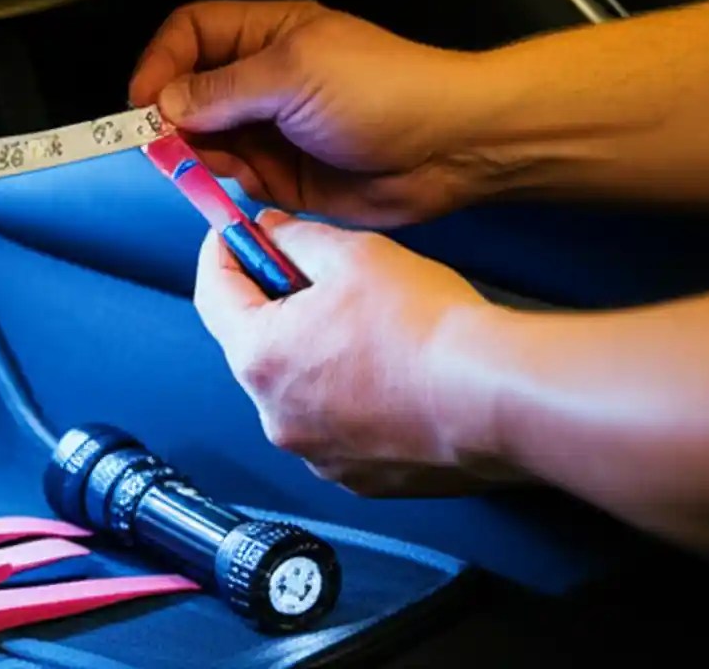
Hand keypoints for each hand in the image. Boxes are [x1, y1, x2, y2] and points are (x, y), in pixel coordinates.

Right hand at [130, 0, 508, 227]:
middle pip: (189, 92)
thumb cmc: (388, 92)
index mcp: (268, 36)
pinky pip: (234, 178)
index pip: (190, 35)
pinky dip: (229, 182)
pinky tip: (250, 180)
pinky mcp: (283, 173)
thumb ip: (221, 90)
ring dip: (199, 153)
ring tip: (213, 160)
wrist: (447, 150)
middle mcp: (263, 79)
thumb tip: (166, 102)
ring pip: (206, 140)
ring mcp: (272, 128)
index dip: (160, 63)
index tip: (144, 102)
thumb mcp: (293, 75)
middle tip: (164, 142)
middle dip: (172, 116)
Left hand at [194, 209, 525, 495]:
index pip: (212, 293)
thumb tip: (271, 232)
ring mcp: (314, 451)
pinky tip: (389, 374)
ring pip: (297, 388)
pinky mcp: (355, 475)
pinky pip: (335, 426)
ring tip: (367, 328)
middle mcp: (274, 413)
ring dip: (314, 355)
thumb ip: (297, 238)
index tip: (231, 234)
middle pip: (254, 343)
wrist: (496, 398)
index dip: (221, 254)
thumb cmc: (427, 327)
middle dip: (274, 304)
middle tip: (309, 272)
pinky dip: (348, 398)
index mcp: (259, 355)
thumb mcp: (354, 255)